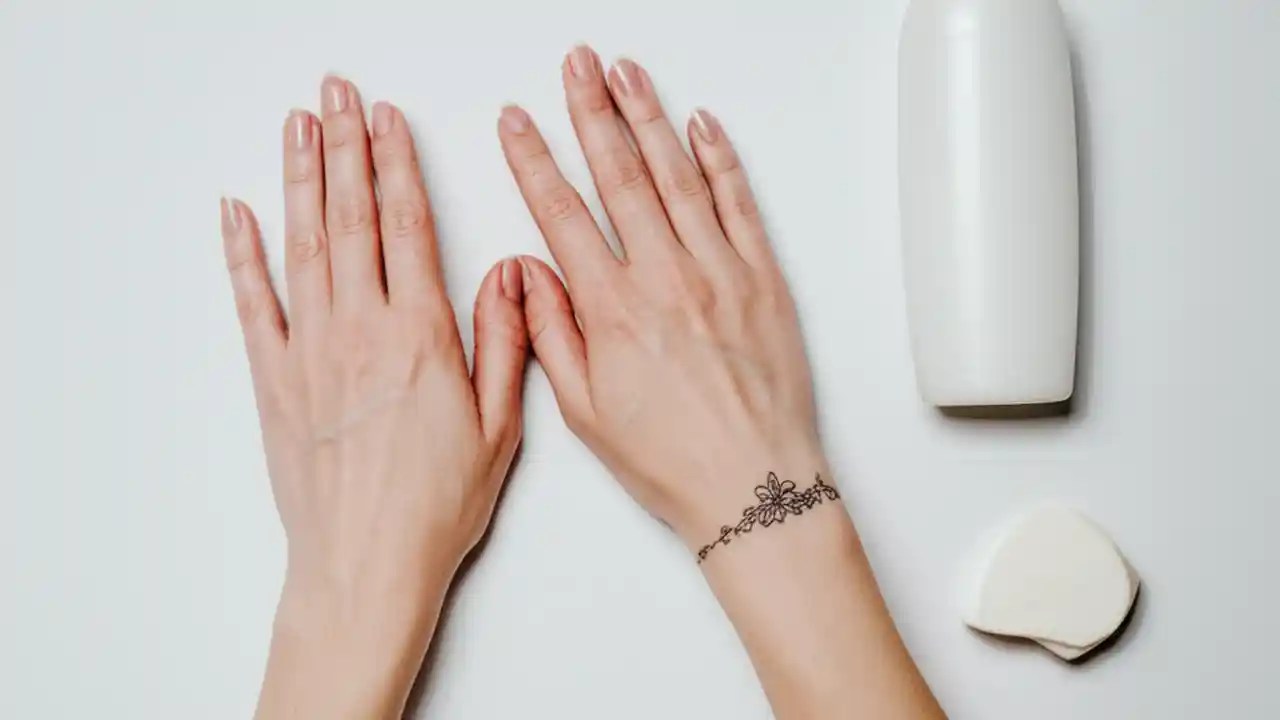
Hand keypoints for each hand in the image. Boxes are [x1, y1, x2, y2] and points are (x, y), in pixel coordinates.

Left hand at [220, 76, 527, 718]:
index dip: (397, 166)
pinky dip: (242, 254)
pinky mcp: (273, 380)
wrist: (366, 565)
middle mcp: (360, 331)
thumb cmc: (436, 506)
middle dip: (346, 149)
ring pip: (303, 245)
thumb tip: (511, 272)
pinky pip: (253, 303)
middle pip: (352, 219)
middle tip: (338, 96)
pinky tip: (238, 213)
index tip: (389, 121)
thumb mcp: (499, 425)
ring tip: (299, 128)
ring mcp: (310, 352)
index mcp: (421, 337)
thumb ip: (505, 340)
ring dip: (301, 179)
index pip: (407, 228)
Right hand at [498, 48, 822, 547]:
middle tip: (577, 65)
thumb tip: (527, 273)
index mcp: (613, 311)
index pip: (562, 214)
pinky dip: (720, 158)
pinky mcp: (763, 279)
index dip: (534, 160)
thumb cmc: (671, 459)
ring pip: (678, 176)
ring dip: (650, 117)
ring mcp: (719, 272)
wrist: (754, 487)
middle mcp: (666, 278)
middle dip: (592, 110)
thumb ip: (550, 333)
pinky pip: (739, 203)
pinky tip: (701, 124)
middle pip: (621, 174)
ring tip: (627, 72)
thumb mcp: (584, 411)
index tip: (516, 122)